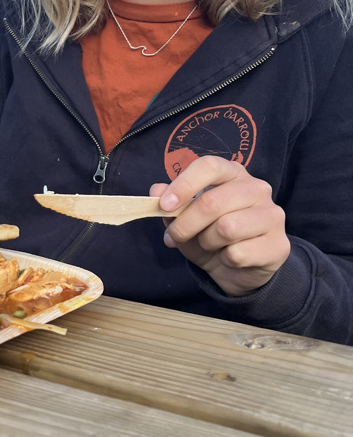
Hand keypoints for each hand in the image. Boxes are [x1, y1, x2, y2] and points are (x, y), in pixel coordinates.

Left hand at [150, 157, 289, 296]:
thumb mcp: (185, 219)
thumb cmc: (210, 236)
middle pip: (212, 202)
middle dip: (185, 224)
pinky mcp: (279, 245)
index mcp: (233, 174)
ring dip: (207, 242)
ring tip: (209, 245)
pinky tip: (230, 258)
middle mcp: (257, 189)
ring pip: (226, 229)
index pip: (209, 166)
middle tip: (174, 237)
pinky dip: (225, 260)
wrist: (238, 270)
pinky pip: (238, 253)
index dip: (184, 185)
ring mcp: (272, 216)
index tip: (164, 205)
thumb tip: (156, 190)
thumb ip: (171, 203)